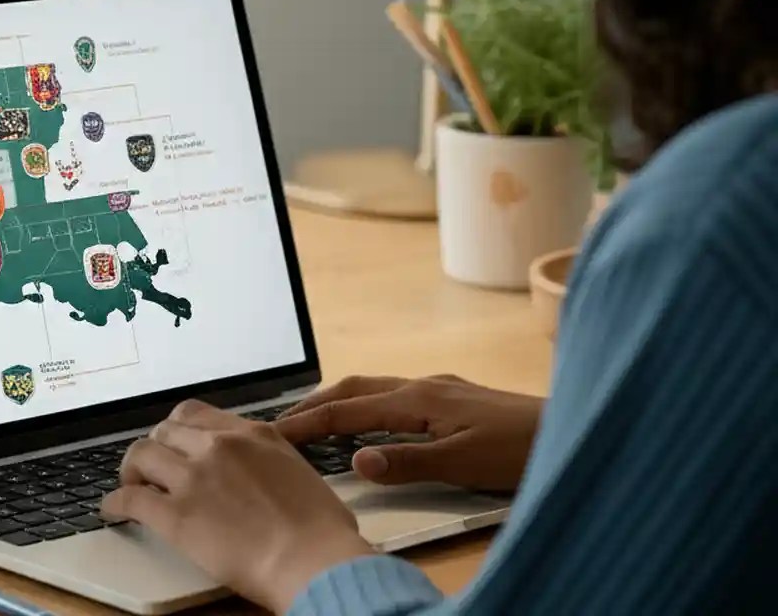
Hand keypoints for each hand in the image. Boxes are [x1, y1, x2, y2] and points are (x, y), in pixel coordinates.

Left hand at [101, 400, 372, 613]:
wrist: (313, 560)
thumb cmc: (322, 528)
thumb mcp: (298, 470)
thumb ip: (268, 460)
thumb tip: (259, 472)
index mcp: (251, 434)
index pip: (196, 414)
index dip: (177, 430)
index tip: (175, 444)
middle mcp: (218, 447)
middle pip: (165, 431)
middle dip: (156, 448)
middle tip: (154, 468)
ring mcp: (194, 478)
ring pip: (141, 454)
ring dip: (132, 469)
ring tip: (131, 484)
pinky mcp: (176, 516)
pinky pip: (131, 498)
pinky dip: (115, 502)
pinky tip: (112, 509)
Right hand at [277, 375, 542, 491]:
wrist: (575, 429)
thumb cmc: (520, 450)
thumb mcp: (463, 464)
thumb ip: (408, 462)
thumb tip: (356, 461)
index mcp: (419, 400)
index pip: (349, 409)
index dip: (309, 422)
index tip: (276, 433)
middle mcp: (425, 386)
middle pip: (356, 387)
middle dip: (316, 402)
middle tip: (284, 422)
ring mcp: (442, 388)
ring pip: (376, 388)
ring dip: (341, 400)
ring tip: (316, 418)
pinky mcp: (456, 397)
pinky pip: (396, 394)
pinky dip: (368, 404)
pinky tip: (373, 420)